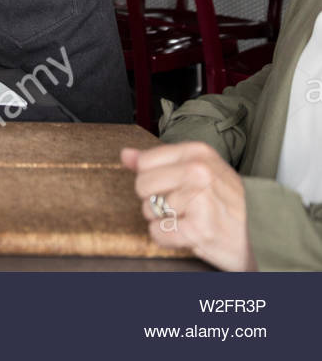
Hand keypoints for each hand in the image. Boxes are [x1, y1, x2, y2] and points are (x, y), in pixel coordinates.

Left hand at [121, 142, 255, 270]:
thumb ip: (160, 161)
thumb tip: (125, 154)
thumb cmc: (231, 203)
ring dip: (166, 221)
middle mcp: (198, 172)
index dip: (153, 179)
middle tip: (184, 207)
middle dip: (156, 201)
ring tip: (192, 219)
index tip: (175, 186)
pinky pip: (158, 233)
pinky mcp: (199, 229)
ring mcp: (200, 200)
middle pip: (142, 185)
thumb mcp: (201, 170)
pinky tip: (190, 234)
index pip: (144, 161)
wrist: (266, 234)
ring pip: (149, 211)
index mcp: (197, 153)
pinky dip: (169, 239)